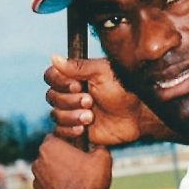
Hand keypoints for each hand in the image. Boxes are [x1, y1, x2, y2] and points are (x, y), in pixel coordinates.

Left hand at [31, 134, 112, 188]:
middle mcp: (37, 162)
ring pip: (51, 178)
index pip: (59, 137)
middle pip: (54, 158)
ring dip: (63, 181)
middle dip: (67, 163)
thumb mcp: (103, 159)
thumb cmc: (87, 182)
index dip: (72, 143)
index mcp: (50, 146)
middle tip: (84, 172)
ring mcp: (35, 183)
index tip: (84, 151)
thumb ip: (100, 147)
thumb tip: (99, 147)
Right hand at [44, 55, 174, 144]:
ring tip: (91, 117)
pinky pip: (60, 131)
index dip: (59, 83)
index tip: (77, 85)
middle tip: (90, 101)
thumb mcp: (102, 72)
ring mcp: (73, 112)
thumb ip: (77, 66)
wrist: (138, 114)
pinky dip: (68, 130)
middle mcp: (71, 94)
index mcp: (75, 77)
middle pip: (51, 97)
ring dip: (71, 116)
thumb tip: (54, 57)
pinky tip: (83, 129)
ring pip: (55, 115)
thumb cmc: (124, 89)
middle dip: (70, 101)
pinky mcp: (78, 129)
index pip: (51, 77)